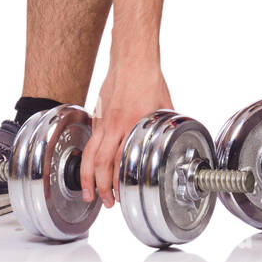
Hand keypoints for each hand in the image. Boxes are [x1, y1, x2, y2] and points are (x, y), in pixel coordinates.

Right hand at [80, 61, 173, 209]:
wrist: (132, 59)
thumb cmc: (149, 79)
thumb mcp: (164, 106)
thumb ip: (164, 127)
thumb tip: (173, 140)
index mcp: (133, 125)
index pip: (121, 161)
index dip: (120, 181)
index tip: (123, 194)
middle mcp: (114, 125)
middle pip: (101, 163)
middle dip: (102, 187)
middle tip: (107, 202)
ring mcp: (103, 121)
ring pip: (89, 155)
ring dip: (88, 178)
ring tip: (89, 194)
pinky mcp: (97, 116)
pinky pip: (90, 142)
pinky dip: (88, 159)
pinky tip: (89, 168)